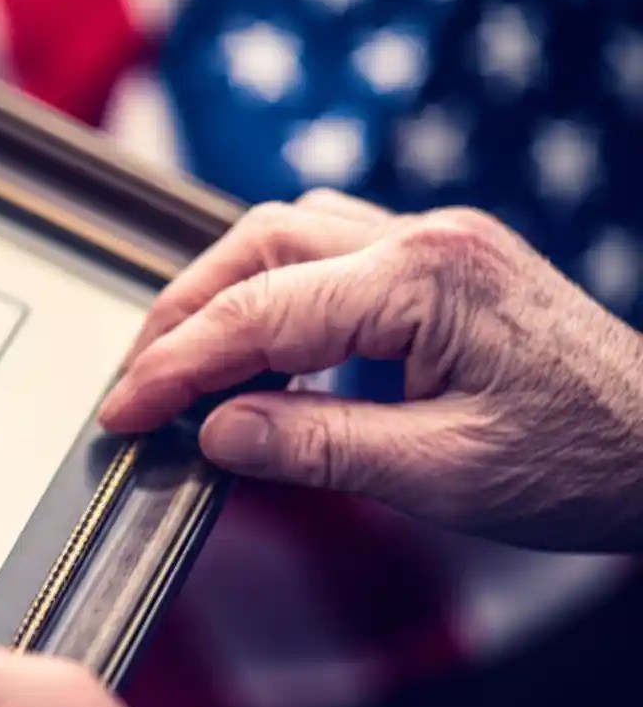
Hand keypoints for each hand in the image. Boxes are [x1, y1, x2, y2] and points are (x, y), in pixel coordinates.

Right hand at [99, 190, 642, 550]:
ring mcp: (435, 238)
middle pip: (259, 242)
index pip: (259, 315)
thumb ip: (315, 446)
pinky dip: (272, 287)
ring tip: (181, 358)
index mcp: (423, 281)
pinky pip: (328, 247)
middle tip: (137, 379)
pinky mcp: (441, 259)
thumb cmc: (582, 464)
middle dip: (183, 310)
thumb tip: (216, 432)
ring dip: (222, 289)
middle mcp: (423, 237)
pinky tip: (259, 339)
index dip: (176, 365)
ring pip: (287, 231)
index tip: (124, 409)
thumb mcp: (440, 474)